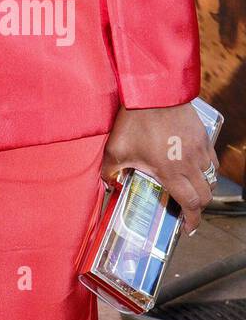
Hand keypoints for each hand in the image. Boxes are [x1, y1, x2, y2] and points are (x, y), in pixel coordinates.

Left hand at [102, 104, 216, 233]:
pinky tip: (196, 165)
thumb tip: (106, 183)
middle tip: (190, 209)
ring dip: (205, 187)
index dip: (192, 220)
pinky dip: (208, 168)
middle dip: (200, 207)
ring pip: (212, 177)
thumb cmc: (134, 120)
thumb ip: (109, 171)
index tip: (188, 228)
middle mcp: (191, 164)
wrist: (152, 91)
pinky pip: (212, 158)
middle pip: (206, 195)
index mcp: (172, 172)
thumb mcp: (115, 149)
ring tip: (193, 188)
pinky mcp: (202, 134)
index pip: (191, 204)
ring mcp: (199, 149)